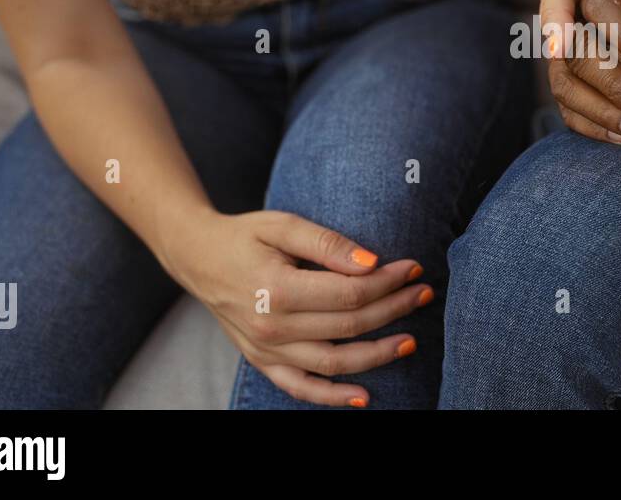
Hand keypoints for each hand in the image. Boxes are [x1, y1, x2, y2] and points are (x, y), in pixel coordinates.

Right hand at [164, 209, 432, 407]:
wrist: (197, 257)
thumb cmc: (245, 235)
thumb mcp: (283, 225)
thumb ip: (327, 244)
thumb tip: (371, 262)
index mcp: (277, 290)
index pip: (349, 294)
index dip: (387, 283)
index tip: (413, 268)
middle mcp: (272, 327)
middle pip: (349, 326)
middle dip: (393, 309)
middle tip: (423, 293)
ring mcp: (266, 350)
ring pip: (333, 363)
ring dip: (377, 355)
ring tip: (410, 341)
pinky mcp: (262, 361)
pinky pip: (300, 387)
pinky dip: (331, 397)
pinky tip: (363, 397)